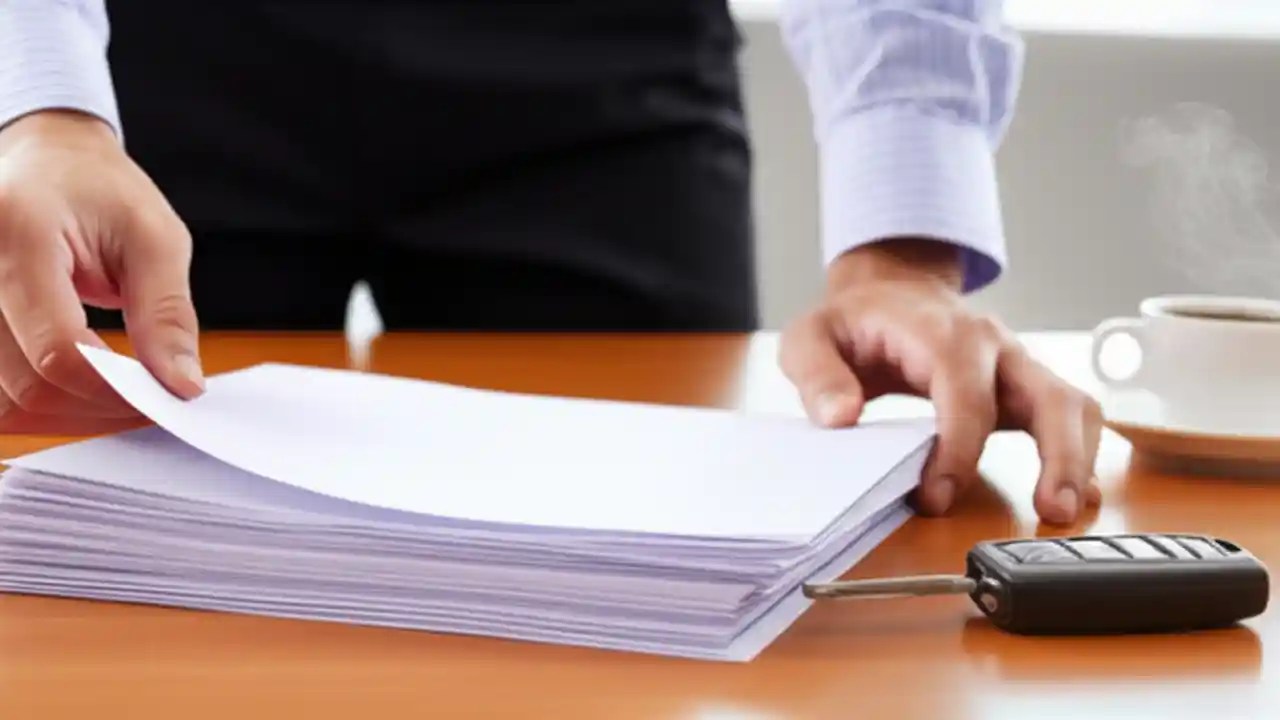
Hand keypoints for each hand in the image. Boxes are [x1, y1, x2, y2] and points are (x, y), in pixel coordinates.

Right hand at [0, 111, 203, 433]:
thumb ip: (166, 315)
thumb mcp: (154, 238)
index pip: (57, 348)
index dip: (112, 389)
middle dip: (94, 408)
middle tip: (148, 404)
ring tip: (117, 397)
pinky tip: (77, 389)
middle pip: (23, 383)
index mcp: (17, 230)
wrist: (44, 154)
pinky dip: (36, 402)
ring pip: (1, 399)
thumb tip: (182, 387)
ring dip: (64, 415)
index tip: (161, 396)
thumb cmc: (99, 188)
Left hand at [780, 238, 1102, 524]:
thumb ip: (818, 375)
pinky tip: (1075, 494)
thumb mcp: (810, 337)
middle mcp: (992, 346)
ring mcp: (1014, 365)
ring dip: (1078, 459)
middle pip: (1048, 395)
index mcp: (942, 332)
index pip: (967, 394)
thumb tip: (841, 417)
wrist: (886, 292)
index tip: (936, 496)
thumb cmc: (853, 320)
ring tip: (1063, 510)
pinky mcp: (1021, 386)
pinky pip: (1065, 415)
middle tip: (1049, 510)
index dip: (958, 450)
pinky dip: (1077, 454)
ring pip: (1071, 405)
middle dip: (1058, 454)